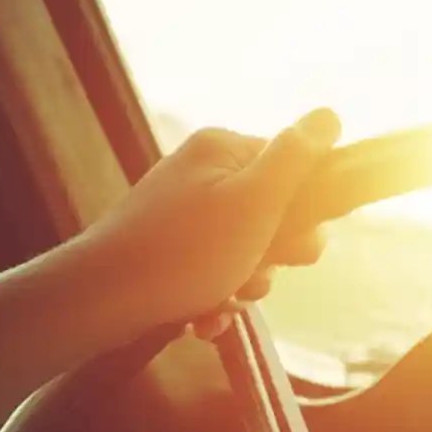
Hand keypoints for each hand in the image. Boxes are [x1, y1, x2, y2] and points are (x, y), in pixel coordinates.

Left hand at [84, 108, 341, 337]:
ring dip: (246, 281)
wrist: (102, 299)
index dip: (304, 212)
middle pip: (275, 212)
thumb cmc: (186, 251)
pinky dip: (217, 296)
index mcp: (224, 150)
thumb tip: (329, 115)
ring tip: (222, 298)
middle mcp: (204, 172)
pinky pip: (216, 269)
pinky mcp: (171, 247)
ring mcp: (186, 210)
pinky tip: (204, 316)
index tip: (290, 243)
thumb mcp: (255, 201)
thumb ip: (295, 157)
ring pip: (248, 248)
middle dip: (273, 254)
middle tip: (253, 271)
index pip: (295, 168)